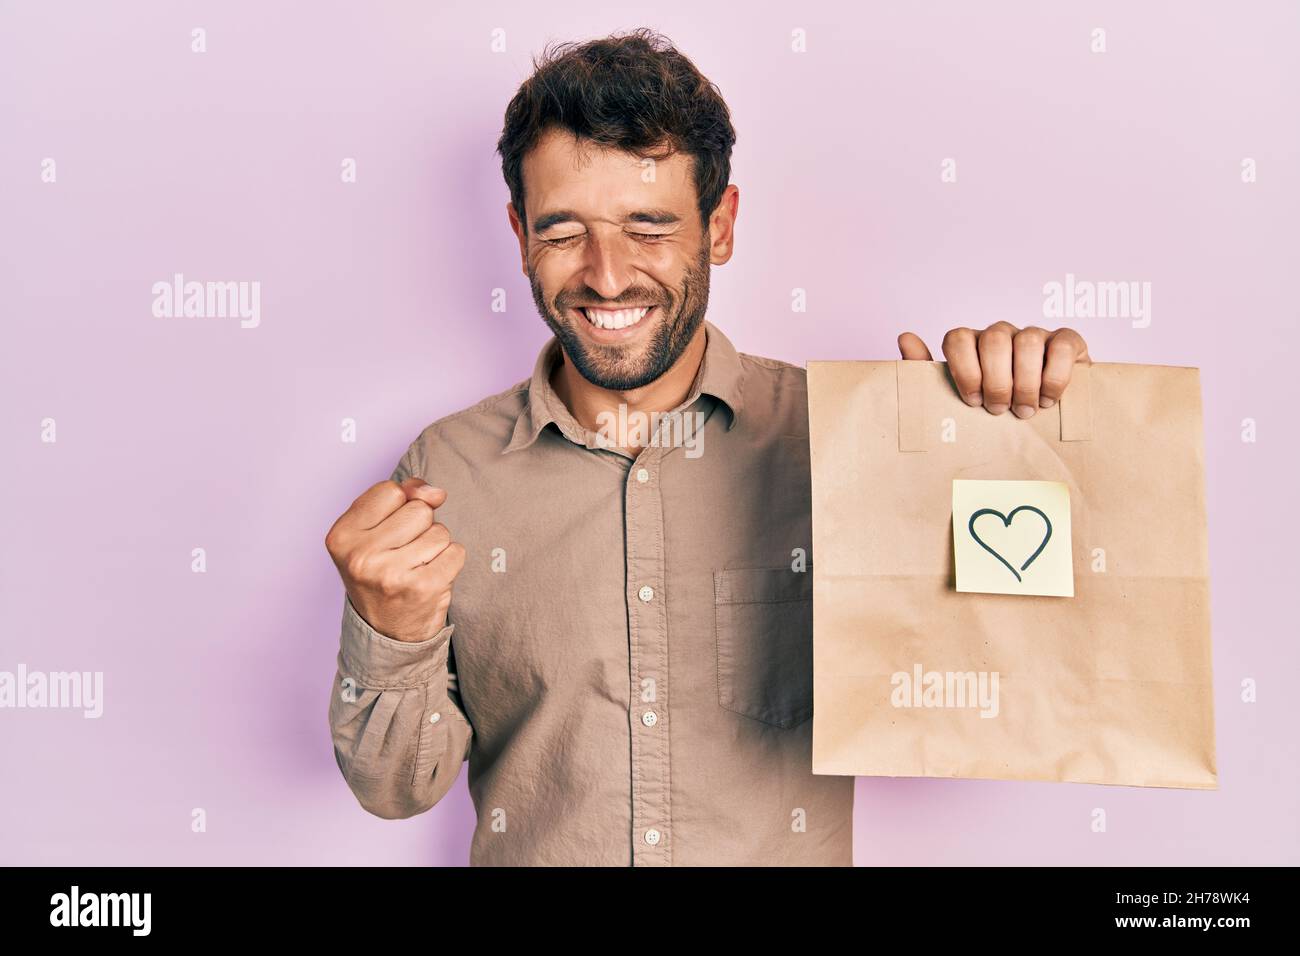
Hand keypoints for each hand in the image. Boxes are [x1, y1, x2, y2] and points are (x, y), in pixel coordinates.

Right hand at [325, 477, 465, 642]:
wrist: (386, 632)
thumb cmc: (382, 573)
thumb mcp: (374, 531)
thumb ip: (402, 497)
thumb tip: (436, 492)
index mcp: (342, 536)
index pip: (391, 491)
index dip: (400, 506)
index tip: (389, 532)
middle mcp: (361, 555)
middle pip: (419, 510)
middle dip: (420, 528)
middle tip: (403, 555)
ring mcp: (392, 573)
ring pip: (439, 531)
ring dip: (435, 547)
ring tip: (416, 567)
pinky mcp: (423, 588)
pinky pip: (456, 552)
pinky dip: (450, 562)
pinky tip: (431, 578)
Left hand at [898, 322, 1089, 417]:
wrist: (1042, 430)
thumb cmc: (994, 413)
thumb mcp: (957, 402)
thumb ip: (927, 374)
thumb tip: (904, 337)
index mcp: (971, 345)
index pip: (958, 337)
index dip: (964, 370)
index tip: (972, 402)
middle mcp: (1001, 335)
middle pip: (993, 339)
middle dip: (996, 381)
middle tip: (1000, 411)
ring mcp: (1035, 336)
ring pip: (1027, 341)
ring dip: (1025, 383)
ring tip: (1025, 411)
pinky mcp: (1069, 342)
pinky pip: (1063, 345)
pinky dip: (1055, 377)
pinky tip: (1050, 400)